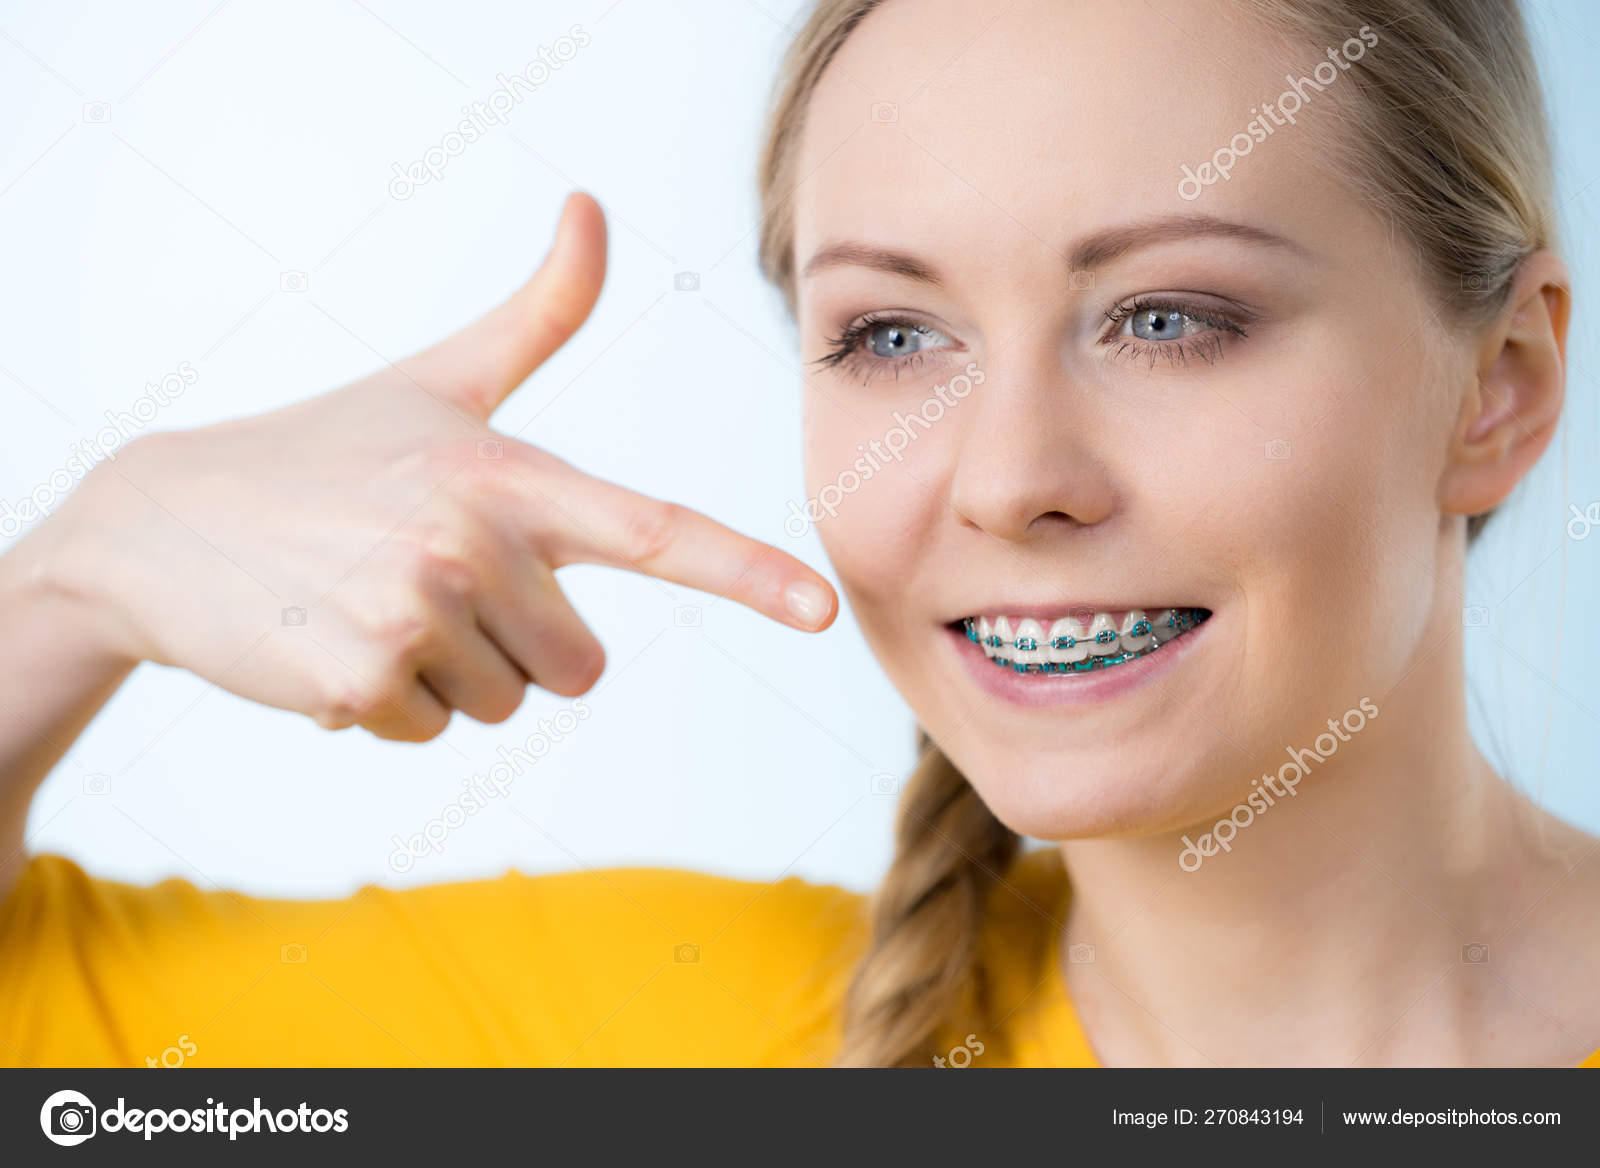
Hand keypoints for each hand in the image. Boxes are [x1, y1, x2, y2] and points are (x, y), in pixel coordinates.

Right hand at [43, 193, 835, 740]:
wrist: (162, 524)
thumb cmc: (327, 450)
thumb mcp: (436, 381)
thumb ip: (537, 315)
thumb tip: (590, 205)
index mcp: (511, 473)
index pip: (654, 529)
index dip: (748, 573)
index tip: (823, 610)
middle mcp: (473, 540)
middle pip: (581, 666)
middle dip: (520, 643)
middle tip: (431, 583)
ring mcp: (414, 612)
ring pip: (505, 703)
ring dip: (449, 672)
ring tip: (375, 603)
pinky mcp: (360, 679)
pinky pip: (431, 732)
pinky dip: (387, 703)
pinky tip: (333, 640)